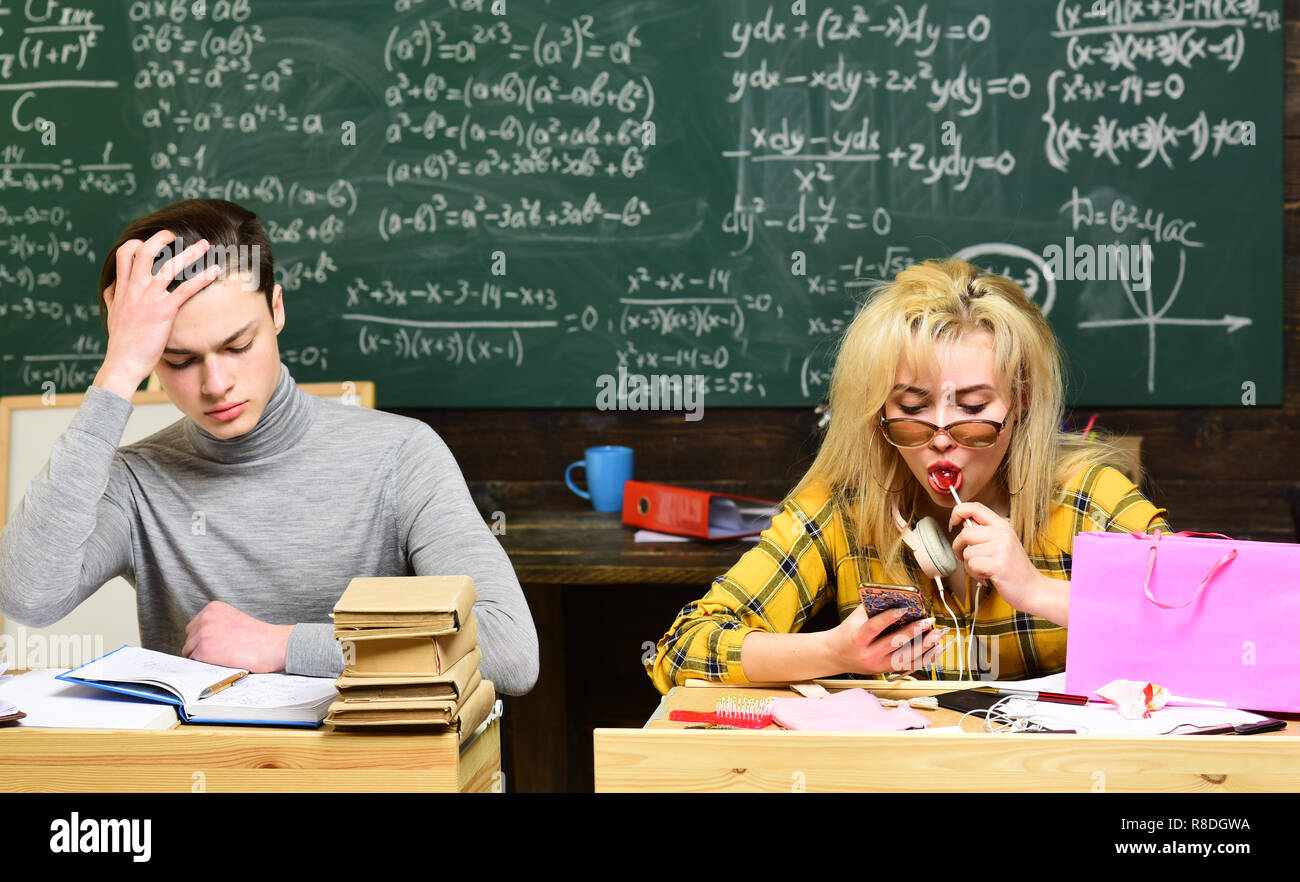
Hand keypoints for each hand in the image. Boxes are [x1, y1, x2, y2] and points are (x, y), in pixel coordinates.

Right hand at [97, 231, 219, 391]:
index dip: (136, 243)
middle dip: (161, 239)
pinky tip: (215, 272)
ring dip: (189, 253)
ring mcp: (148, 299)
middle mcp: (134, 289)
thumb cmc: (121, 342)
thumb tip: (112, 285)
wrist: (123, 363)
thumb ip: (113, 296)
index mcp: (122, 289)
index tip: (149, 241)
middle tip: (174, 234)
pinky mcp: (163, 311)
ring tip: (205, 245)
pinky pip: (185, 289)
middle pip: (144, 252)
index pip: (124, 255)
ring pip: (168, 266)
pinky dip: (202, 278)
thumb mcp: (113, 314)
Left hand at [182, 601, 292, 672]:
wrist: (273, 645)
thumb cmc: (259, 637)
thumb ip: (217, 623)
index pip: (195, 626)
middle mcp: (206, 617)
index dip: (205, 638)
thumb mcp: (234, 619)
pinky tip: (221, 662)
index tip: (219, 643)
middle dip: (201, 647)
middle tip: (222, 652)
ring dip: (203, 657)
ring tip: (223, 657)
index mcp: (214, 607)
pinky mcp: (203, 650)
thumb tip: (199, 638)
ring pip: (190, 651)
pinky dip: (205, 665)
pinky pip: (194, 661)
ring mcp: (204, 633)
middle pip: (190, 638)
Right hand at [826, 605, 947, 675]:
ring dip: (925, 646)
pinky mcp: (886, 670)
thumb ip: (873, 608)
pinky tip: (936, 649)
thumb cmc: (847, 633)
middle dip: (914, 631)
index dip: (889, 618)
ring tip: (937, 634)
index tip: (904, 608)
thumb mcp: (855, 618)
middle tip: (929, 621)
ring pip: (906, 657)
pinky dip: (925, 657)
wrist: (835, 655)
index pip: (874, 627)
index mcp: (858, 639)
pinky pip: (909, 666)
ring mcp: (878, 665)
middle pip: (894, 643)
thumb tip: (897, 597)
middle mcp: (868, 654)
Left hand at [949, 502, 1044, 612]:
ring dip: (970, 565)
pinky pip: (972, 565)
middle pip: (965, 533)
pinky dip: (974, 573)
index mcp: (1003, 526)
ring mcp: (1001, 549)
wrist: (1033, 589)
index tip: (953, 521)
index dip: (958, 511)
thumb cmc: (1015, 569)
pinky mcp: (998, 564)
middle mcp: (1003, 534)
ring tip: (984, 569)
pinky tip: (986, 575)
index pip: (976, 507)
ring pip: (967, 552)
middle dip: (958, 547)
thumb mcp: (1002, 544)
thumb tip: (963, 523)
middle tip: (964, 556)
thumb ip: (984, 532)